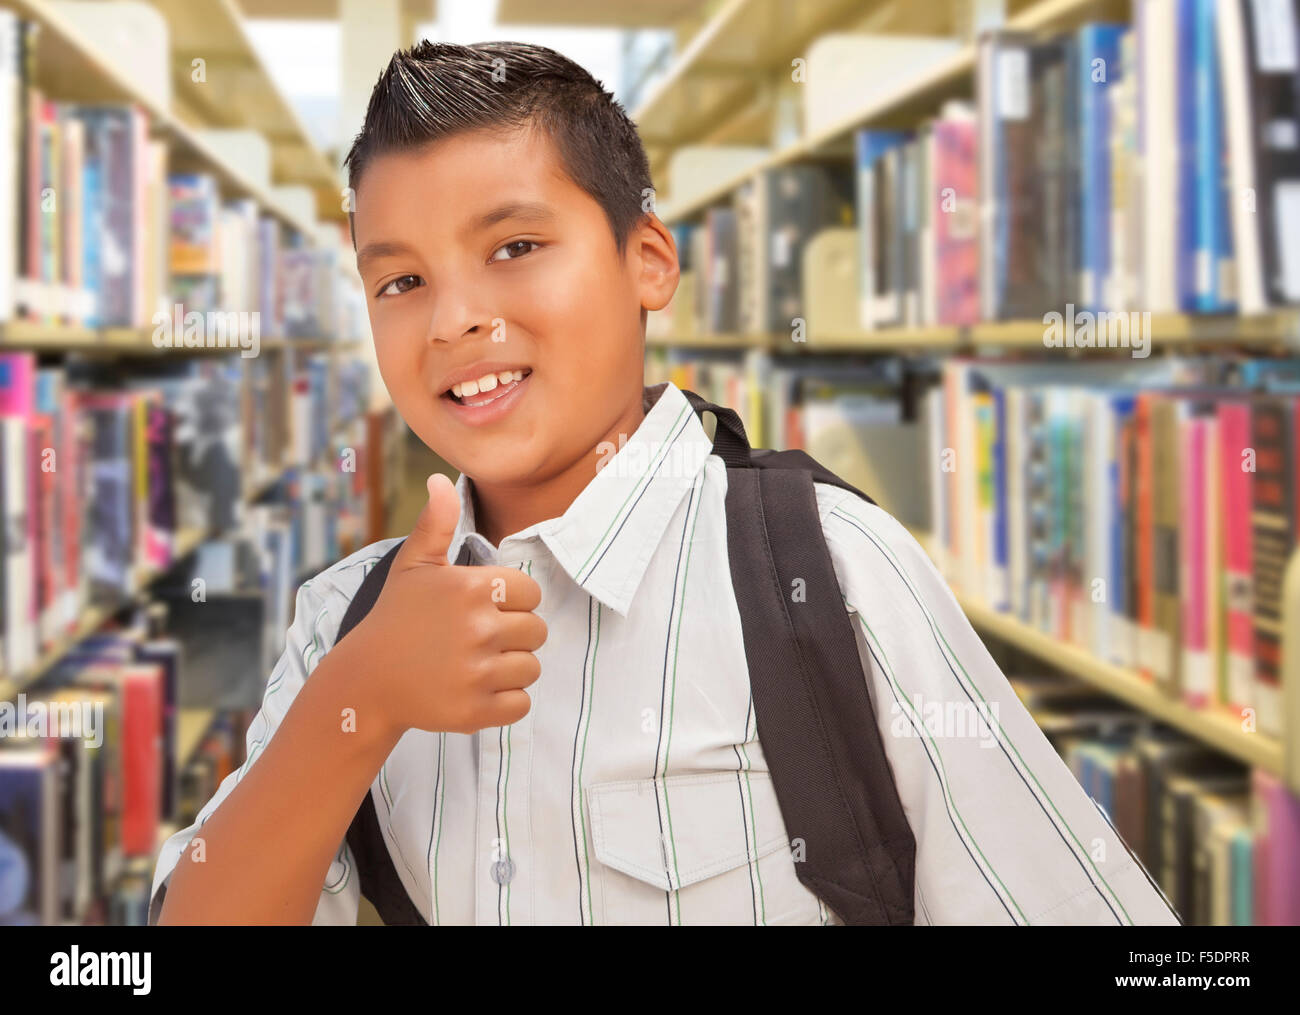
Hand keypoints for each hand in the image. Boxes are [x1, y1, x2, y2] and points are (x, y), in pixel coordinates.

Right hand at [348, 473, 546, 734]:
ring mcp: (477, 673)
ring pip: (531, 668)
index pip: (531, 592)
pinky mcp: (475, 711)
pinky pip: (521, 704)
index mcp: (471, 589)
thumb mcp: (414, 566)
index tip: (483, 609)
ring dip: (511, 668)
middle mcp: (478, 630)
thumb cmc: (397, 618)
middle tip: (477, 639)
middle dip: (514, 635)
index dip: (513, 601)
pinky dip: (506, 701)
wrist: (367, 681)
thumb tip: (439, 479)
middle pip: (537, 632)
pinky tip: (476, 689)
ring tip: (475, 663)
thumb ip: (436, 522)